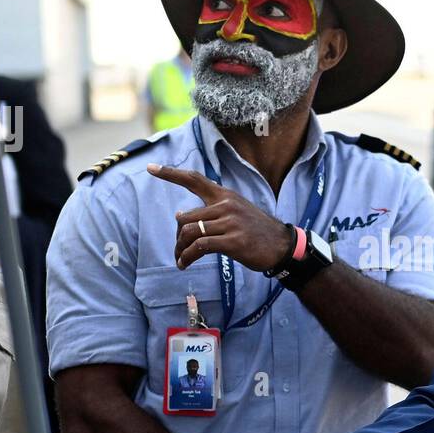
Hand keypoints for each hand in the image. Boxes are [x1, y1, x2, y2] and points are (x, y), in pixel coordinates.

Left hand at [147, 163, 293, 270]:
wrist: (282, 246)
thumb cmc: (257, 231)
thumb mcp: (237, 211)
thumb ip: (211, 211)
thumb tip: (180, 215)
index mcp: (225, 195)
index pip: (194, 179)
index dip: (170, 174)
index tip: (151, 168)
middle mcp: (225, 205)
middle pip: (184, 217)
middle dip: (177, 238)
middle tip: (178, 251)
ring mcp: (229, 223)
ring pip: (189, 232)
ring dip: (180, 249)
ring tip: (180, 260)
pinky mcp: (232, 241)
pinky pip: (199, 247)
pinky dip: (187, 257)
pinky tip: (185, 264)